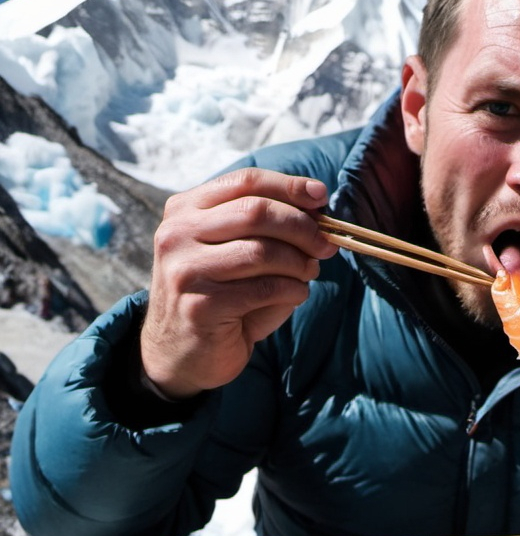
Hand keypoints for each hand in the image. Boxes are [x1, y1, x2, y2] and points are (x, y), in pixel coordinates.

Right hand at [140, 169, 338, 397]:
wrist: (184, 354)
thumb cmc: (223, 297)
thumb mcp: (242, 252)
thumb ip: (270, 228)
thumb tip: (319, 210)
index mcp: (186, 210)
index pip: (245, 181)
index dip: (289, 186)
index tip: (321, 197)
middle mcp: (178, 234)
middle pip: (257, 211)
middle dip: (302, 226)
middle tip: (325, 244)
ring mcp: (185, 269)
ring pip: (263, 251)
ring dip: (300, 262)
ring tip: (309, 272)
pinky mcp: (200, 305)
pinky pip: (265, 289)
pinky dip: (293, 289)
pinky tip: (296, 294)